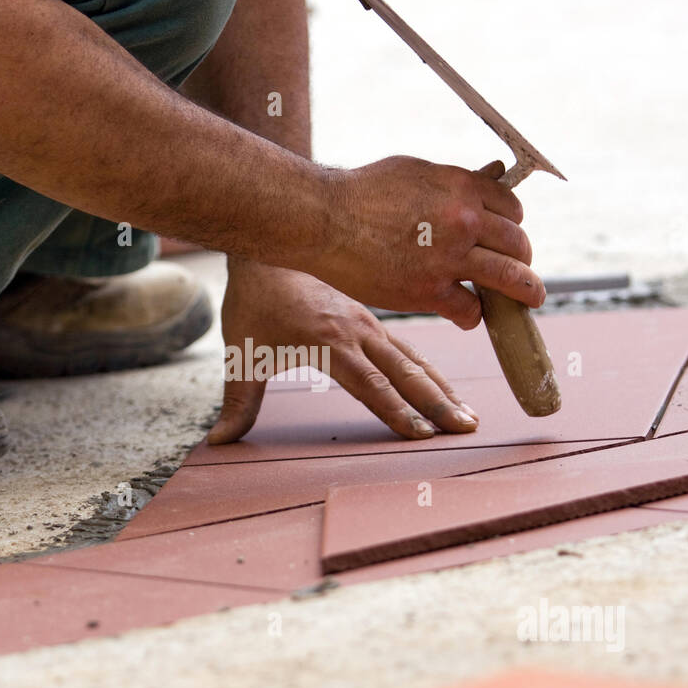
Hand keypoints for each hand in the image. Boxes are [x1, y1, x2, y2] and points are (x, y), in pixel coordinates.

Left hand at [208, 259, 480, 443]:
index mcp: (328, 340)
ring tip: (469, 415)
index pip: (368, 383)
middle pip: (404, 373)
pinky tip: (450, 389)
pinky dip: (432, 370)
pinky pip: (409, 348)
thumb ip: (238, 400)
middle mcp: (357, 331)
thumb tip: (218, 441)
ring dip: (443, 388)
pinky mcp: (372, 321)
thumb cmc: (255, 300)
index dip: (395, 410)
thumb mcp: (241, 350)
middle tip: (465, 427)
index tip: (421, 433)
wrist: (269, 246)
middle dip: (436, 403)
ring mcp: (369, 325)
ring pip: (415, 360)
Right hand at [306, 157, 541, 329]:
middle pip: (519, 244)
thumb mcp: (415, 170)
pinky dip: (471, 314)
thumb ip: (454, 180)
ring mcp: (449, 258)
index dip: (512, 225)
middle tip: (519, 270)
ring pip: (510, 278)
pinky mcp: (428, 291)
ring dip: (525, 291)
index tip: (506, 237)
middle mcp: (464, 220)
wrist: (323, 219)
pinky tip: (465, 313)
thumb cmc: (361, 191)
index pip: (512, 209)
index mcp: (462, 187)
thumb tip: (490, 176)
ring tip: (531, 299)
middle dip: (522, 259)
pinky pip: (470, 309)